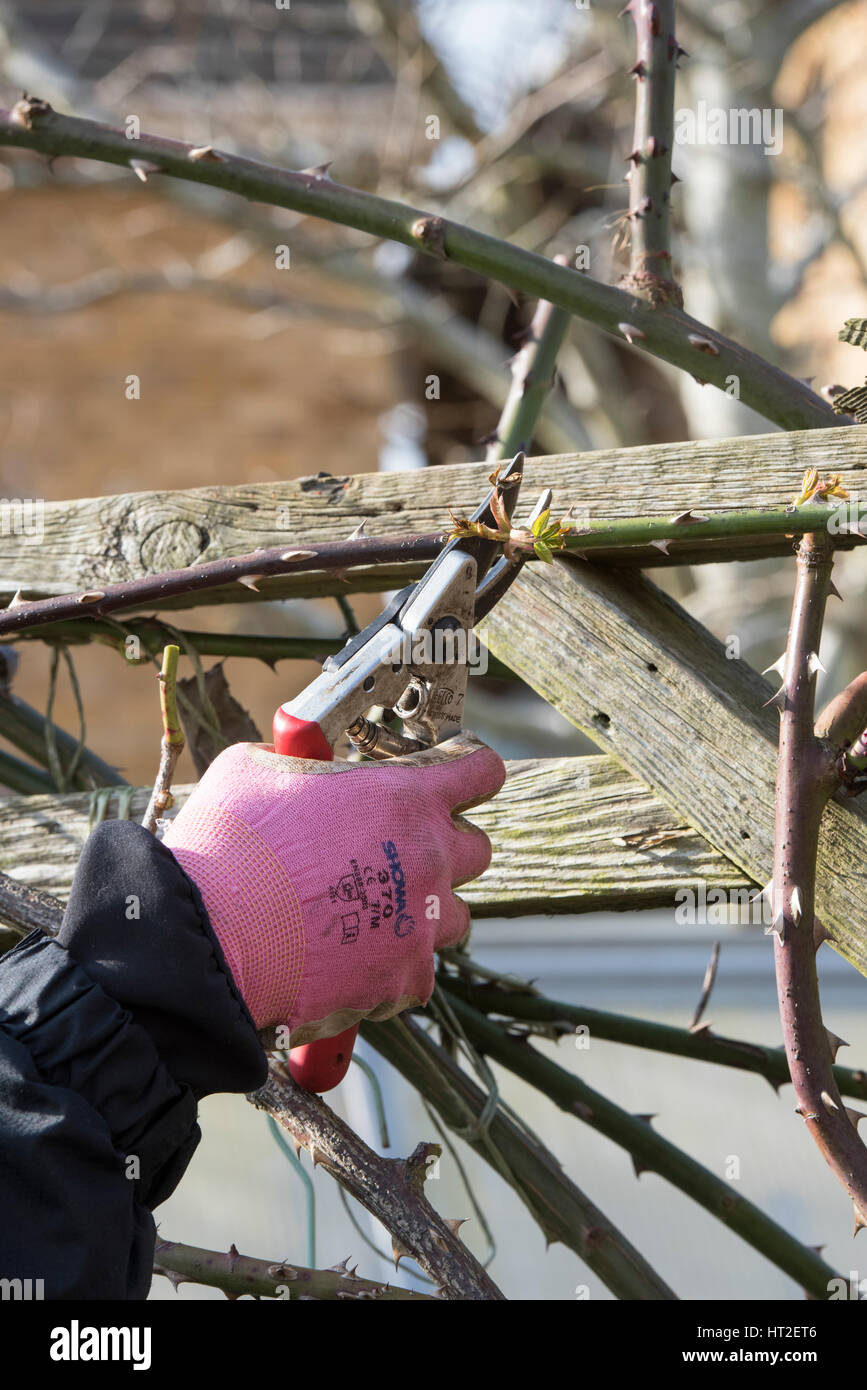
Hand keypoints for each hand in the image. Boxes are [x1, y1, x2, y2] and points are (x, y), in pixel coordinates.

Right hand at [162, 734, 504, 1042]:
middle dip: (444, 850)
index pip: (480, 772)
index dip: (471, 772)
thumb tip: (291, 762)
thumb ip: (293, 762)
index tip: (460, 779)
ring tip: (370, 916)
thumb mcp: (254, 771)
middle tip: (399, 854)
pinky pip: (415, 976)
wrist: (211, 934)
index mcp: (405, 798)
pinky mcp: (401, 980)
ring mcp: (420, 924)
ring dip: (422, 914)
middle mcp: (428, 859)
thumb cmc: (229, 844)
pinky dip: (389, 971)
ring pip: (452, 918)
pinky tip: (347, 962)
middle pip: (476, 851)